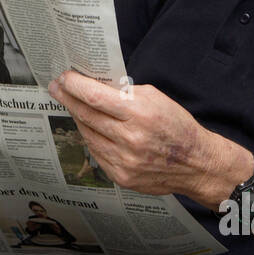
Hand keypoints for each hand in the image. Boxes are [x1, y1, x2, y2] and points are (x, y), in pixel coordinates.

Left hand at [47, 70, 243, 204]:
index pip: (95, 97)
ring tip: (72, 105)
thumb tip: (96, 85)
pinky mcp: (121, 176)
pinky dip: (91, 138)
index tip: (63, 78)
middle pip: (86, 115)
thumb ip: (125, 93)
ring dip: (77, 118)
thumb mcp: (156, 98)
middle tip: (57, 88)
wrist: (196, 164)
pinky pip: (96, 153)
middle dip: (68, 98)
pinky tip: (90, 128)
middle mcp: (129, 139)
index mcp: (139, 114)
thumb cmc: (177, 126)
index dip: (74, 86)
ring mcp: (123, 161)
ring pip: (88, 135)